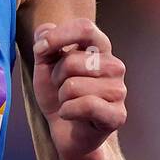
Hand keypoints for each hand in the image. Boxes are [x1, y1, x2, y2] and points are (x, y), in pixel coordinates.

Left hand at [31, 18, 127, 159]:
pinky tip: (70, 114)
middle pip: (72, 60)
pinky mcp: (118, 115)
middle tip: (61, 88)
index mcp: (100, 48)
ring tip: (68, 102)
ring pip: (74, 86)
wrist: (65, 131)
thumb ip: (44, 43)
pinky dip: (68, 111)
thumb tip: (45, 31)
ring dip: (62, 97)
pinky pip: (85, 105)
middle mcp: (114, 66)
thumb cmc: (59, 94)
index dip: (58, 36)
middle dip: (56, 77)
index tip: (40, 50)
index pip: (85, 27)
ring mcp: (119, 90)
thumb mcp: (45, 66)